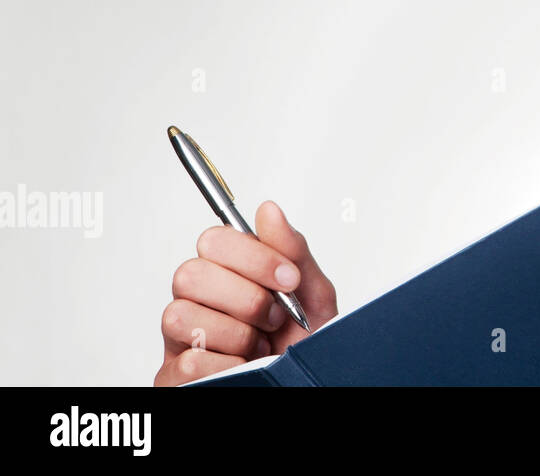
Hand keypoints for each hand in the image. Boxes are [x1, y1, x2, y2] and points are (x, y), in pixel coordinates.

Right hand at [154, 201, 337, 385]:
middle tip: (275, 317)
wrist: (305, 384)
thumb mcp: (313, 295)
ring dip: (236, 334)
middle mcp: (196, 302)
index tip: (289, 279)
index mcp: (226, 275)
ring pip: (180, 316)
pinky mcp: (172, 378)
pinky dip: (228, 366)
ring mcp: (180, 341)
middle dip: (245, 297)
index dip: (253, 257)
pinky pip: (188, 362)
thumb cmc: (305, 343)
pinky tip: (245, 368)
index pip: (212, 240)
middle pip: (189, 274)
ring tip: (260, 346)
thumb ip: (293, 251)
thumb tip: (268, 209)